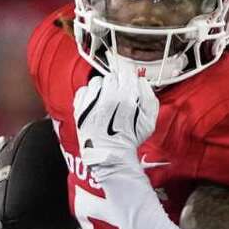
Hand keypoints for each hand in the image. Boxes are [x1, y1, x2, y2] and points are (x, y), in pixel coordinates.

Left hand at [72, 67, 159, 182]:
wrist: (111, 155)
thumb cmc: (130, 138)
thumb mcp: (150, 120)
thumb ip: (149, 96)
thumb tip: (141, 81)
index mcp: (126, 98)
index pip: (127, 74)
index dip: (130, 81)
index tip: (130, 87)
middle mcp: (107, 97)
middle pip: (112, 76)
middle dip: (117, 84)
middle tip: (119, 97)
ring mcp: (91, 102)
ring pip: (97, 81)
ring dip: (103, 88)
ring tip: (106, 101)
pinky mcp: (79, 106)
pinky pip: (84, 90)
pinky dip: (90, 95)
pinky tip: (96, 105)